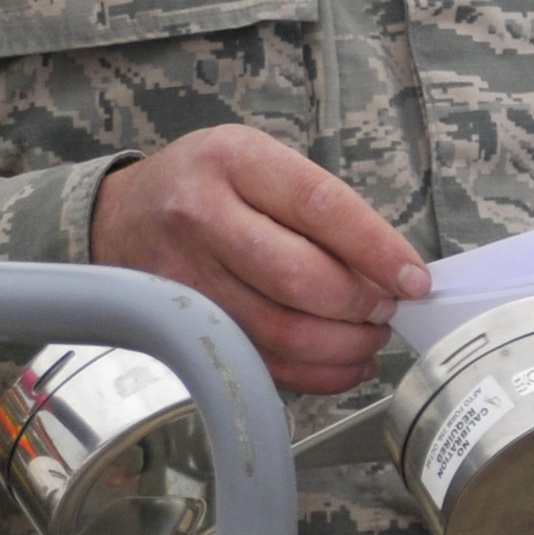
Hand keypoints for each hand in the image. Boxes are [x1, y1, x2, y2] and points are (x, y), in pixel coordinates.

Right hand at [88, 126, 426, 395]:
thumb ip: (318, 205)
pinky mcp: (186, 328)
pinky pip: (264, 365)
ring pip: (283, 331)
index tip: (413, 277)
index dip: (376, 248)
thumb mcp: (255, 161)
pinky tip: (344, 362)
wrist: (120, 217)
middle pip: (301, 278)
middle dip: (362, 303)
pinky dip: (317, 374)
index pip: (320, 206)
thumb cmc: (204, 185)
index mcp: (233, 160)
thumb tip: (391, 267)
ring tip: (369, 334)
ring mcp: (188, 279)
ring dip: (345, 345)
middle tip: (387, 307)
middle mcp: (203, 216)